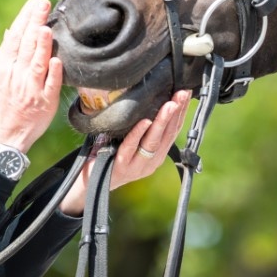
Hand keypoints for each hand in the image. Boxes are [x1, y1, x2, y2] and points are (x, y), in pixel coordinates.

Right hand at [0, 0, 62, 151]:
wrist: (1, 138)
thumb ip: (3, 55)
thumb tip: (12, 32)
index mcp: (3, 68)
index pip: (15, 38)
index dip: (25, 19)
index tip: (34, 2)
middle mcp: (16, 76)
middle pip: (27, 45)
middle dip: (35, 22)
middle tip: (44, 4)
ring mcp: (31, 89)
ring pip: (38, 63)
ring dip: (43, 46)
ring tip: (47, 27)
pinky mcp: (45, 102)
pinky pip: (50, 86)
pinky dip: (53, 74)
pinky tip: (57, 61)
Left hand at [60, 90, 190, 215]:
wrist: (90, 182)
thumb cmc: (110, 156)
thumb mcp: (131, 142)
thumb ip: (142, 129)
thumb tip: (150, 98)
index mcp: (157, 155)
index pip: (173, 131)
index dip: (181, 113)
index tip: (186, 94)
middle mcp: (151, 162)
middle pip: (168, 135)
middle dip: (176, 113)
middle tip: (181, 94)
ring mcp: (137, 166)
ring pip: (153, 141)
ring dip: (163, 121)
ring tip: (169, 105)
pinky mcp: (121, 168)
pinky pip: (131, 147)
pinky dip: (138, 133)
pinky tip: (145, 121)